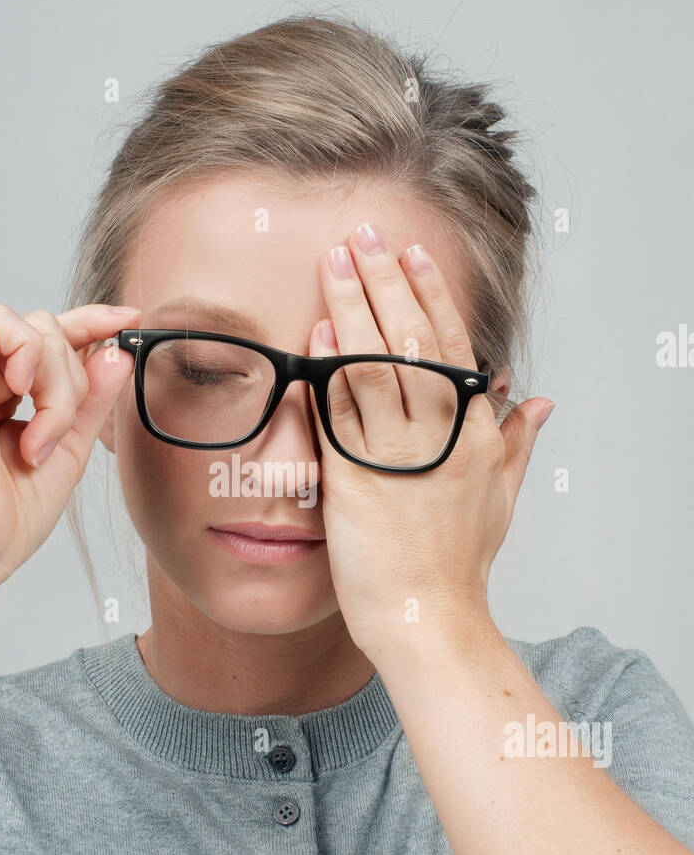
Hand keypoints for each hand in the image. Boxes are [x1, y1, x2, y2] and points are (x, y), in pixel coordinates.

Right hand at [0, 302, 140, 594]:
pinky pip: (2, 324)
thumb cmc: (8, 518)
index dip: (91, 324)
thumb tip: (116, 353)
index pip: (52, 343)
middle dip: (75, 377)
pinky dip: (29, 356)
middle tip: (63, 429)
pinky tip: (23, 394)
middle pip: (51, 332)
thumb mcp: (69, 449)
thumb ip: (91, 401)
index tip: (130, 319)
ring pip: (35, 328)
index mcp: (6, 398)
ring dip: (57, 383)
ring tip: (40, 438)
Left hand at [307, 224, 553, 654]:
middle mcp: (439, 436)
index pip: (452, 346)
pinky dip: (329, 370)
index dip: (430, 295)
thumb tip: (537, 400)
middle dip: (385, 282)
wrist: (428, 618)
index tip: (412, 254)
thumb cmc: (460, 565)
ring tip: (333, 263)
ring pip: (375, 365)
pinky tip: (317, 332)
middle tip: (363, 235)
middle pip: (411, 341)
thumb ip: (517, 441)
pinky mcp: (358, 481)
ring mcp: (397, 456)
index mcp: (474, 434)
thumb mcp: (501, 497)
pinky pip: (341, 413)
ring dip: (352, 308)